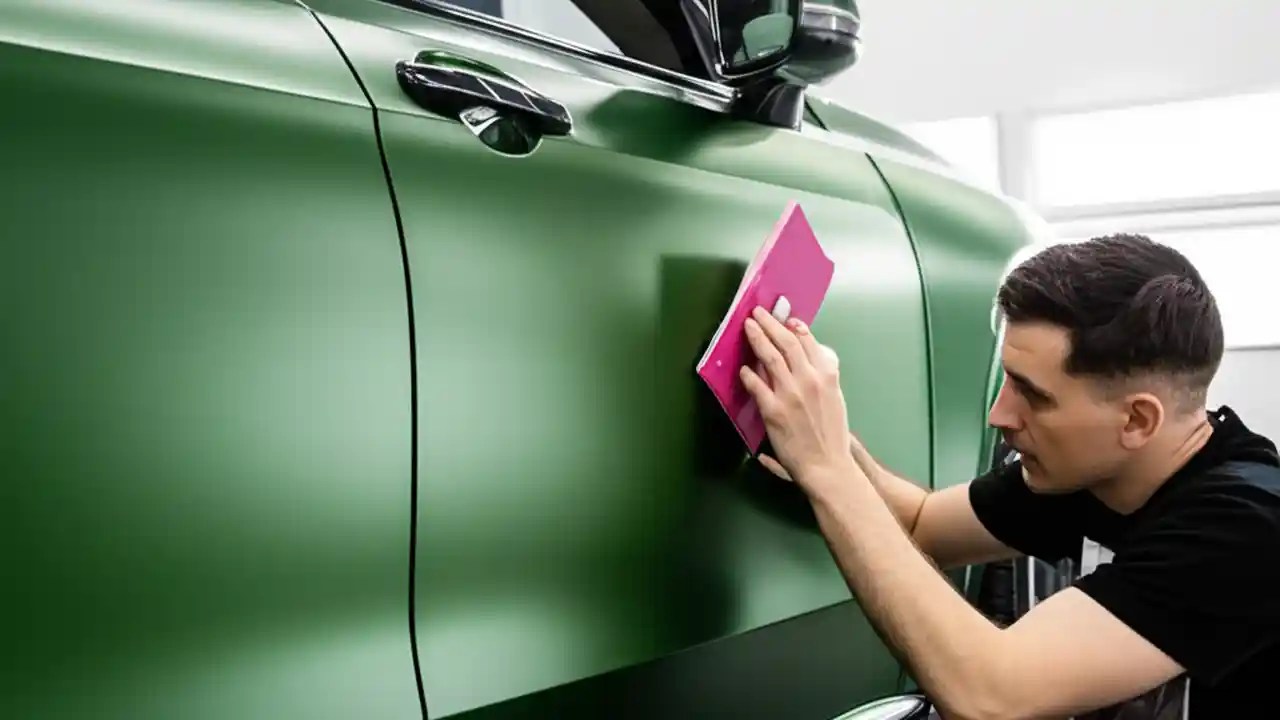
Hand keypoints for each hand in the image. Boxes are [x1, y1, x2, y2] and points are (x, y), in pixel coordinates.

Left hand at [739, 306, 855, 492]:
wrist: (828, 465)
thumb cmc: (832, 434)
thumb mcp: (835, 397)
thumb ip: (824, 374)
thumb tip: (808, 356)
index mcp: (826, 376)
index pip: (807, 342)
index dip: (793, 326)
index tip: (784, 318)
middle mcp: (809, 380)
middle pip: (786, 343)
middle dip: (770, 324)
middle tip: (758, 313)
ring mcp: (790, 394)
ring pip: (770, 358)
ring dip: (757, 338)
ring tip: (748, 327)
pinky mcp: (773, 411)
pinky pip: (756, 386)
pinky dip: (749, 374)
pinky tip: (743, 367)